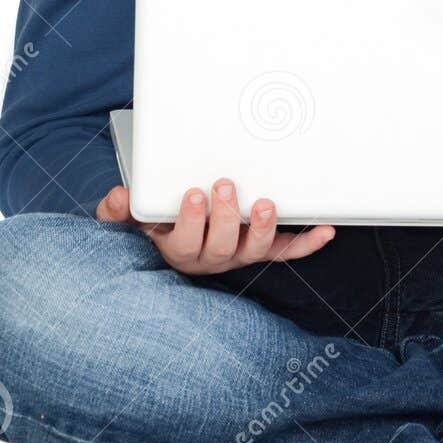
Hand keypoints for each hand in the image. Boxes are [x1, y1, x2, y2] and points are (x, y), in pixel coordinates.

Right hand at [95, 178, 335, 275]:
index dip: (190, 220)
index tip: (192, 192)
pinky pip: (286, 252)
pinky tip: (326, 231)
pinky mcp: (259, 250)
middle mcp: (210, 258)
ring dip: (264, 228)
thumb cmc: (148, 226)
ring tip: (267, 203)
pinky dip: (306, 244)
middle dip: (226, 216)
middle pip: (221, 247)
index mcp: (178, 249)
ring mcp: (237, 255)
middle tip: (226, 185)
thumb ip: (116, 211)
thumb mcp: (124, 221)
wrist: (165, 242)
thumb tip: (119, 196)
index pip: (184, 241)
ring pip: (254, 251)